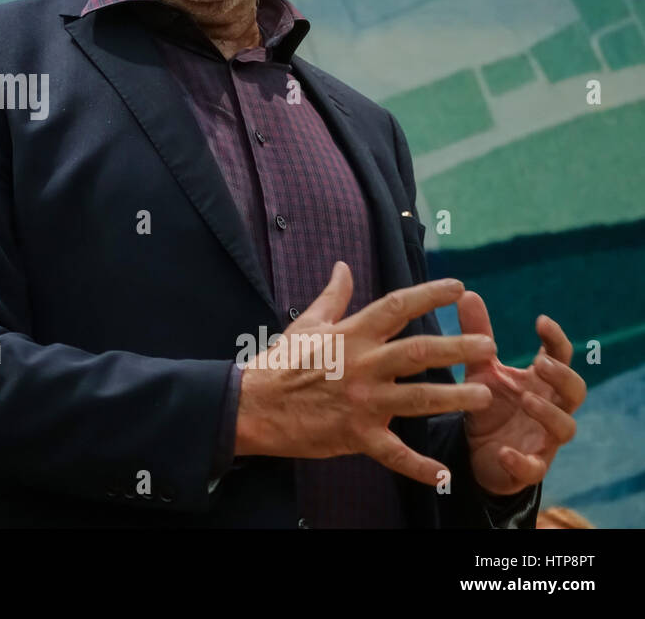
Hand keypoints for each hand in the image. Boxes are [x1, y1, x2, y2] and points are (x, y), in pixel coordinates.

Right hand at [235, 262, 496, 486]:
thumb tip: (343, 266)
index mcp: (351, 334)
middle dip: (456, 348)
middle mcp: (362, 365)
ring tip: (484, 396)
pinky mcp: (356, 434)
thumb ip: (332, 297)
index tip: (458, 285)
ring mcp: (362, 401)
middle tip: (487, 347)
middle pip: (418, 352)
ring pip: (417, 399)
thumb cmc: (280, 363)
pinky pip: (393, 454)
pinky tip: (444, 475)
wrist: (253, 405)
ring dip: (453, 399)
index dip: (429, 294)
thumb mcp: (306, 325)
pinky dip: (419, 467)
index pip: (396, 307)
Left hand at [458, 293, 585, 495]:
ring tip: (526, 399)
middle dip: (563, 377)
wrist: (476, 452)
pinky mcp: (529, 467)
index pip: (559, 357)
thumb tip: (466, 292)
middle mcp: (549, 408)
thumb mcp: (480, 368)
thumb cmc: (488, 404)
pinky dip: (522, 461)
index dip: (556, 340)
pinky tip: (504, 451)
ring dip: (549, 413)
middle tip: (540, 364)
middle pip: (576, 391)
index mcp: (540, 382)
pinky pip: (534, 467)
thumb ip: (477, 334)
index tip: (541, 321)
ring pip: (565, 428)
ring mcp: (543, 439)